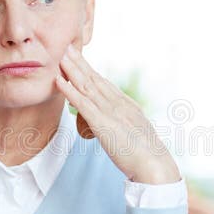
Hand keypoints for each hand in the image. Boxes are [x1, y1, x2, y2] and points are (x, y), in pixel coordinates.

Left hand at [56, 44, 179, 184]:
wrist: (155, 165)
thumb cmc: (146, 158)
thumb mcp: (134, 137)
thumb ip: (123, 129)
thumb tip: (113, 129)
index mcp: (127, 106)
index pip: (105, 85)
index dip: (91, 71)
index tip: (81, 60)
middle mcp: (119, 104)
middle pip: (95, 80)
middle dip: (80, 63)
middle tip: (68, 48)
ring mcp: (111, 112)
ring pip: (87, 86)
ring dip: (72, 70)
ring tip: (61, 56)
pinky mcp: (103, 123)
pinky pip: (82, 103)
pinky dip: (69, 90)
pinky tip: (59, 80)